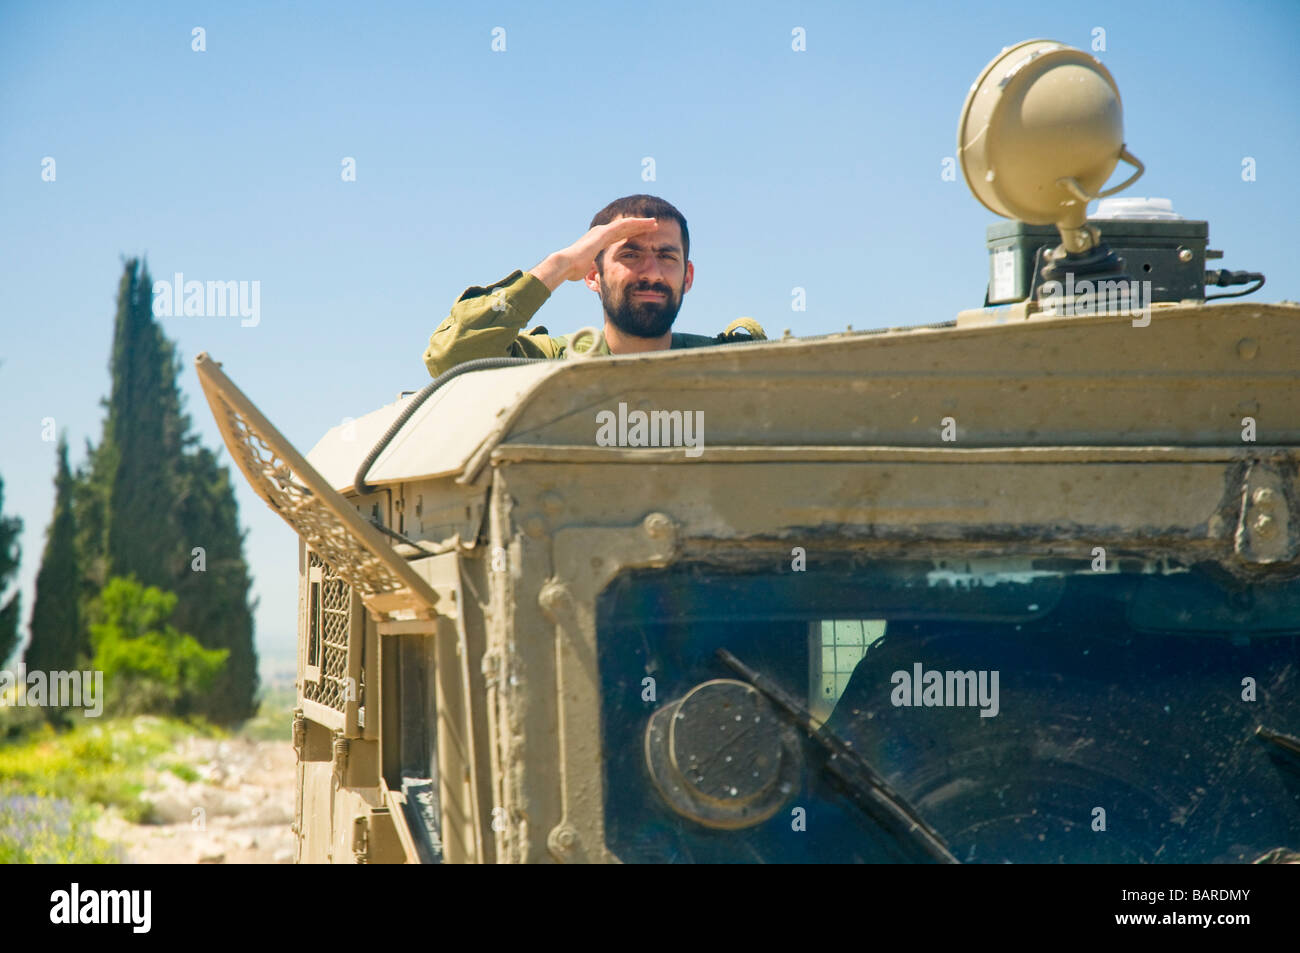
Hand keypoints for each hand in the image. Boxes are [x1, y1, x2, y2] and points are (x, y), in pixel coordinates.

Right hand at [529, 217, 659, 290]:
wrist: (566, 265)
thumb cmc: (573, 269)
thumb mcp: (587, 268)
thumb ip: (592, 267)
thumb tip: (592, 275)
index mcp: (598, 240)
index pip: (619, 235)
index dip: (632, 234)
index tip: (644, 235)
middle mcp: (600, 232)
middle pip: (624, 228)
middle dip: (639, 226)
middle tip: (653, 225)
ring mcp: (602, 231)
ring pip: (626, 224)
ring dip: (641, 223)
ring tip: (654, 223)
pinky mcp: (603, 233)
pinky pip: (623, 226)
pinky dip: (635, 224)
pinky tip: (645, 224)